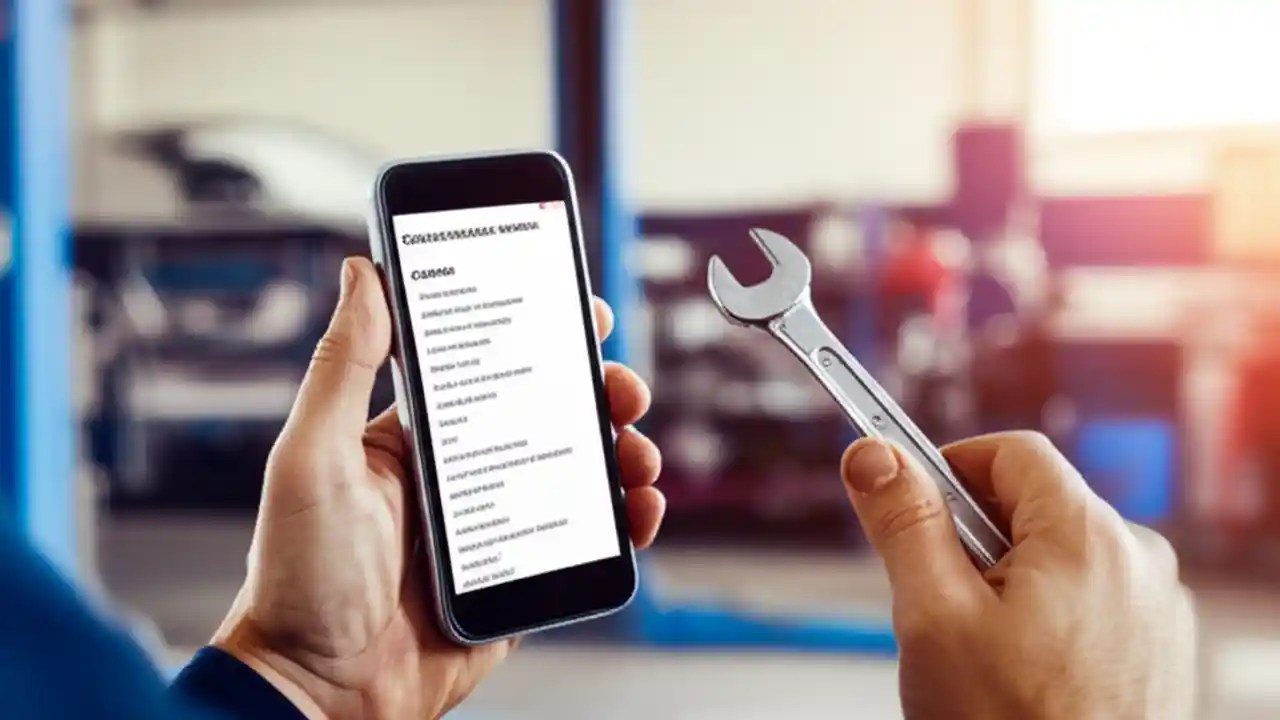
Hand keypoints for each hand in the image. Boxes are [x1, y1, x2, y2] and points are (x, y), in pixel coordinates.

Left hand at [212, 257, 664, 719]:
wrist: (319, 691)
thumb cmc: (298, 576)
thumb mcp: (312, 457)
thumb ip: (343, 366)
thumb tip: (361, 272)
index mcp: (418, 439)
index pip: (492, 371)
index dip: (543, 337)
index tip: (583, 310)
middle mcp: (462, 477)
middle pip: (551, 417)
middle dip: (599, 395)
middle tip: (624, 391)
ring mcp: (495, 529)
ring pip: (579, 476)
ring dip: (621, 455)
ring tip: (637, 456)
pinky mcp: (518, 579)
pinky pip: (585, 542)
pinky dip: (624, 524)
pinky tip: (638, 511)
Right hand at [840, 432, 1195, 719]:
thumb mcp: (934, 619)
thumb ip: (904, 526)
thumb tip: (873, 457)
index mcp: (1090, 537)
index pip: (1010, 453)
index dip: (948, 467)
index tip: (906, 496)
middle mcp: (1136, 560)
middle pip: (1031, 506)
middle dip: (973, 541)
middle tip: (942, 603)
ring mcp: (1153, 607)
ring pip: (1055, 556)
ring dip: (1007, 584)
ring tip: (985, 652)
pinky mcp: (1155, 646)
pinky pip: (1086, 598)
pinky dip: (1045, 617)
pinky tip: (1022, 671)